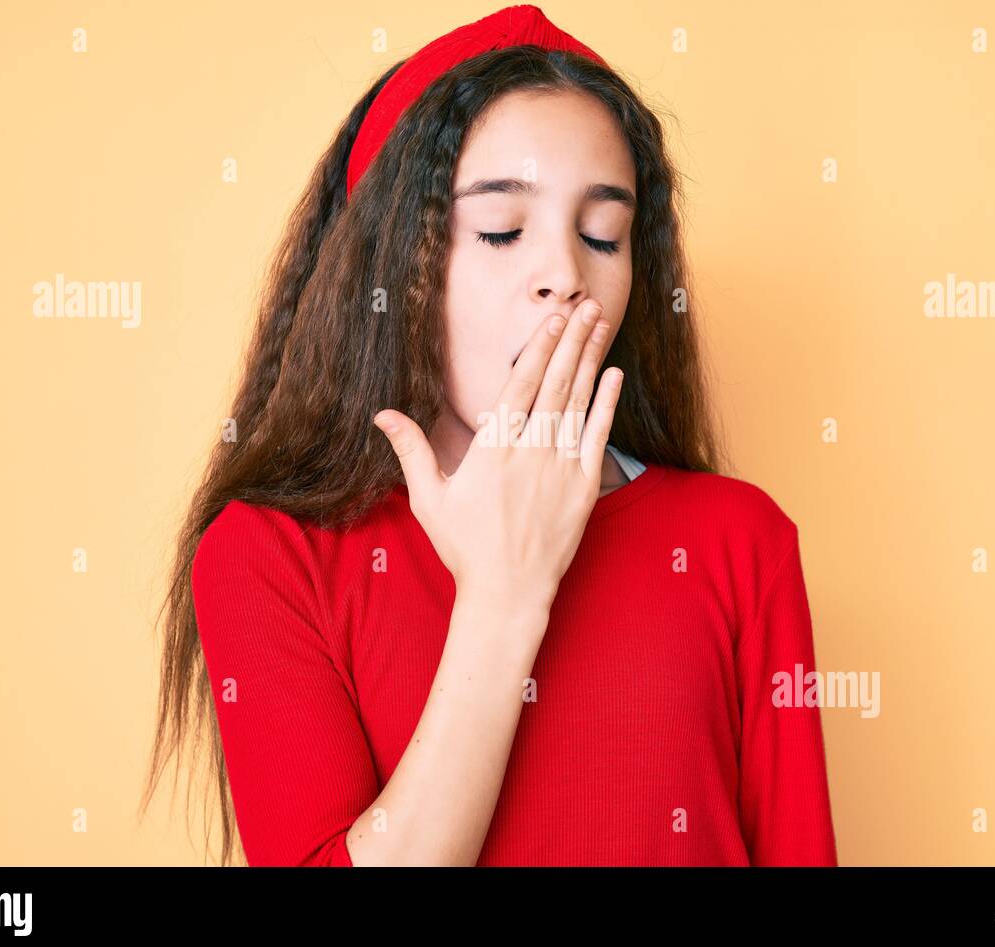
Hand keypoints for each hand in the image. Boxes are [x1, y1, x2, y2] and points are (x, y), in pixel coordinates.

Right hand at [372, 298, 622, 614]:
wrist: (508, 593)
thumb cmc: (465, 547)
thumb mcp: (430, 498)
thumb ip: (411, 450)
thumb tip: (383, 415)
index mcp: (494, 449)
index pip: (522, 385)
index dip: (539, 348)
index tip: (553, 319)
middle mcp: (531, 451)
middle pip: (556, 383)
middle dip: (571, 341)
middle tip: (586, 305)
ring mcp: (561, 467)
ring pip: (579, 402)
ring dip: (591, 361)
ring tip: (600, 326)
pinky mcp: (584, 487)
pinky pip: (598, 435)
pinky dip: (606, 404)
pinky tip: (612, 376)